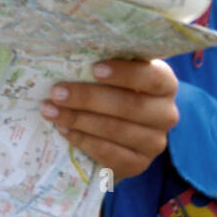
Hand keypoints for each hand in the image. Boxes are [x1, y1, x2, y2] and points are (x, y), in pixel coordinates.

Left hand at [39, 58, 178, 183]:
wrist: (116, 136)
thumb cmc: (109, 91)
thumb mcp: (112, 75)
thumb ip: (102, 66)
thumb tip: (67, 53)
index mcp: (164, 83)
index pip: (152, 76)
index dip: (124, 73)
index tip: (94, 69)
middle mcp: (166, 113)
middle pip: (129, 105)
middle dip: (88, 98)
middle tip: (57, 92)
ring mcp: (154, 142)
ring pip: (116, 130)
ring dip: (79, 120)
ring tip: (51, 111)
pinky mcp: (139, 164)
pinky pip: (110, 153)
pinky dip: (84, 141)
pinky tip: (64, 130)